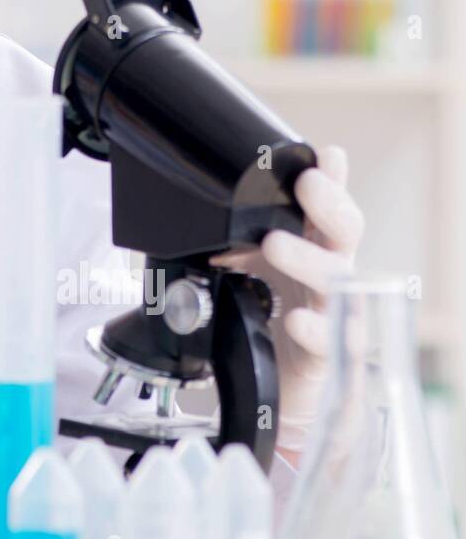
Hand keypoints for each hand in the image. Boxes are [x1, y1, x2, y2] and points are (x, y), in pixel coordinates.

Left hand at [209, 144, 364, 455]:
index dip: (331, 180)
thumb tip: (194, 200)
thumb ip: (226, 238)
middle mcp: (328, 274)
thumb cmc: (261, 317)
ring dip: (308, 259)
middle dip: (330, 205)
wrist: (267, 384)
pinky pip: (330, 340)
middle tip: (308, 184)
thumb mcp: (239, 268)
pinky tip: (296, 319)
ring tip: (275, 243)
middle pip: (345, 234)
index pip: (326, 207)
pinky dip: (315, 328)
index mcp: (309, 247)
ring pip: (338, 282)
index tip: (325, 155)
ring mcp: (332, 313)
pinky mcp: (327, 355)